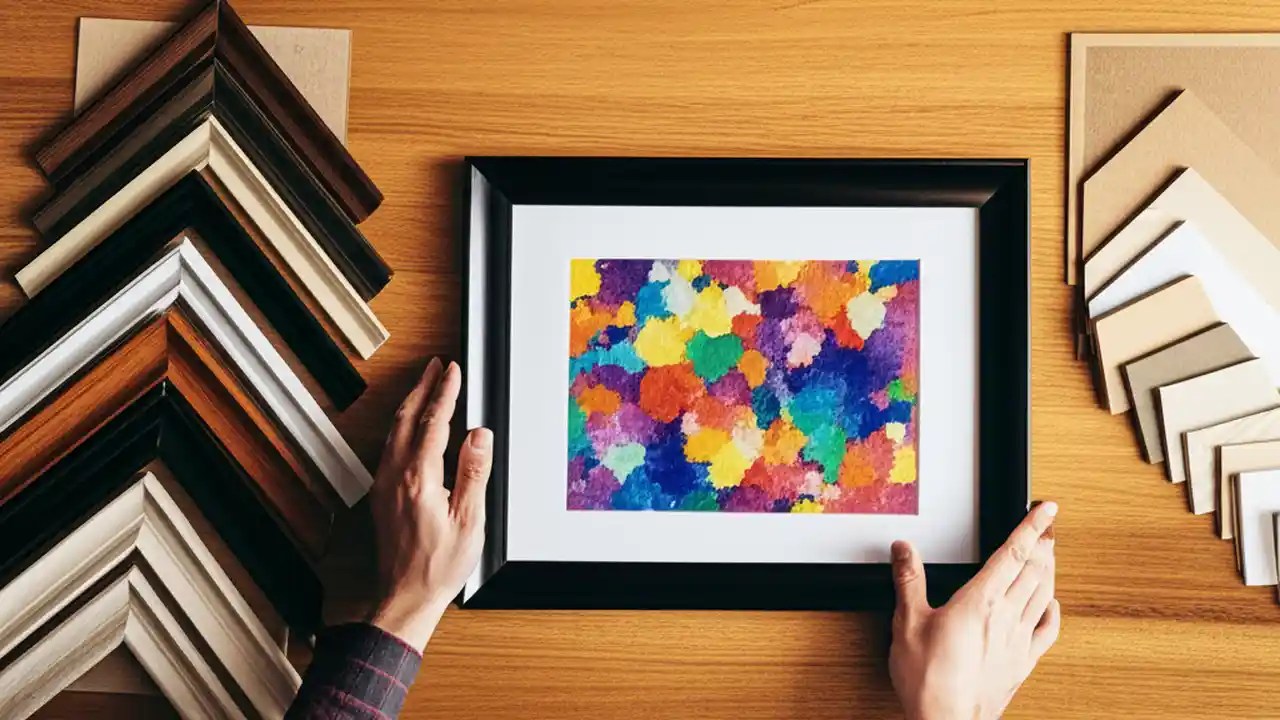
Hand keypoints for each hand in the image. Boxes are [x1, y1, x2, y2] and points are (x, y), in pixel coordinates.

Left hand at [366, 358, 492, 651]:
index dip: (445, 393)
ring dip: (410, 405)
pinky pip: (389, 448)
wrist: (405, 596)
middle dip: (422, 388)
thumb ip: (473, 473)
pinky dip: (401, 427)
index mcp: (419, 479)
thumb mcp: (469, 521)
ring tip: (424, 387)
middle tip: (435, 366)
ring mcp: (385, 486)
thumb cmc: (438, 566)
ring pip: (393, 432)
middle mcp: (395, 477)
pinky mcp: (382, 496)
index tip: (453, 371)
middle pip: (406, 419)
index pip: (433, 423)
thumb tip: (479, 436)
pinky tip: (408, 428)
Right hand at [888, 502, 1059, 719]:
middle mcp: (1006, 617)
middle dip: (1043, 544)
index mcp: (980, 601)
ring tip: (1050, 555)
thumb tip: (904, 550)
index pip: (1013, 553)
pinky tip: (1052, 606)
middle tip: (1048, 526)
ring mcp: (1018, 641)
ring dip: (1050, 571)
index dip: (1032, 527)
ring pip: (1044, 595)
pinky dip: (1053, 612)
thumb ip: (909, 582)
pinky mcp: (1021, 663)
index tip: (1045, 509)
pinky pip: (1046, 632)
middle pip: (1035, 570)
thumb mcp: (907, 623)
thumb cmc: (928, 680)